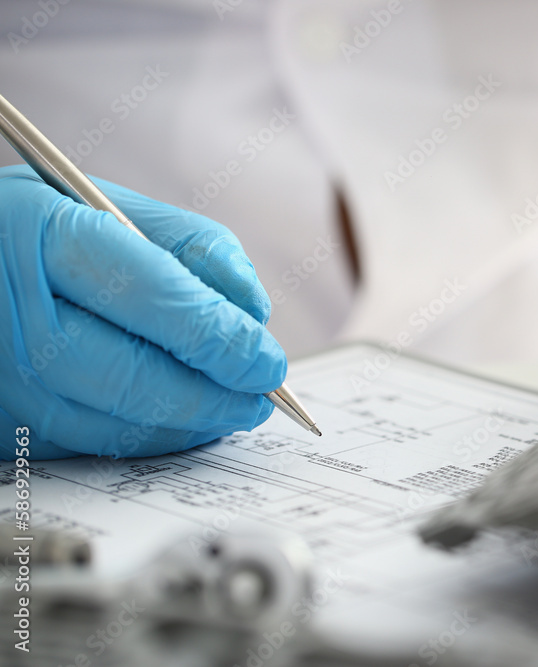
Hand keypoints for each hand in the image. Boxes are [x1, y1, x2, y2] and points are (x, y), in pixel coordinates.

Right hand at [0, 166, 285, 459]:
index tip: (268, 360)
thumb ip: (189, 243)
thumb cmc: (32, 231)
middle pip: (133, 375)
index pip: (156, 297)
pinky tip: (182, 421)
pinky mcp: (0, 421)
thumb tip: (252, 309)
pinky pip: (84, 443)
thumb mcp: (104, 204)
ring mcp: (1, 377)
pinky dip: (145, 438)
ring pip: (111, 423)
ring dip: (187, 425)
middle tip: (262, 397)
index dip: (224, 338)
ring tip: (233, 410)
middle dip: (214, 395)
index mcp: (45, 236)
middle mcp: (13, 313)